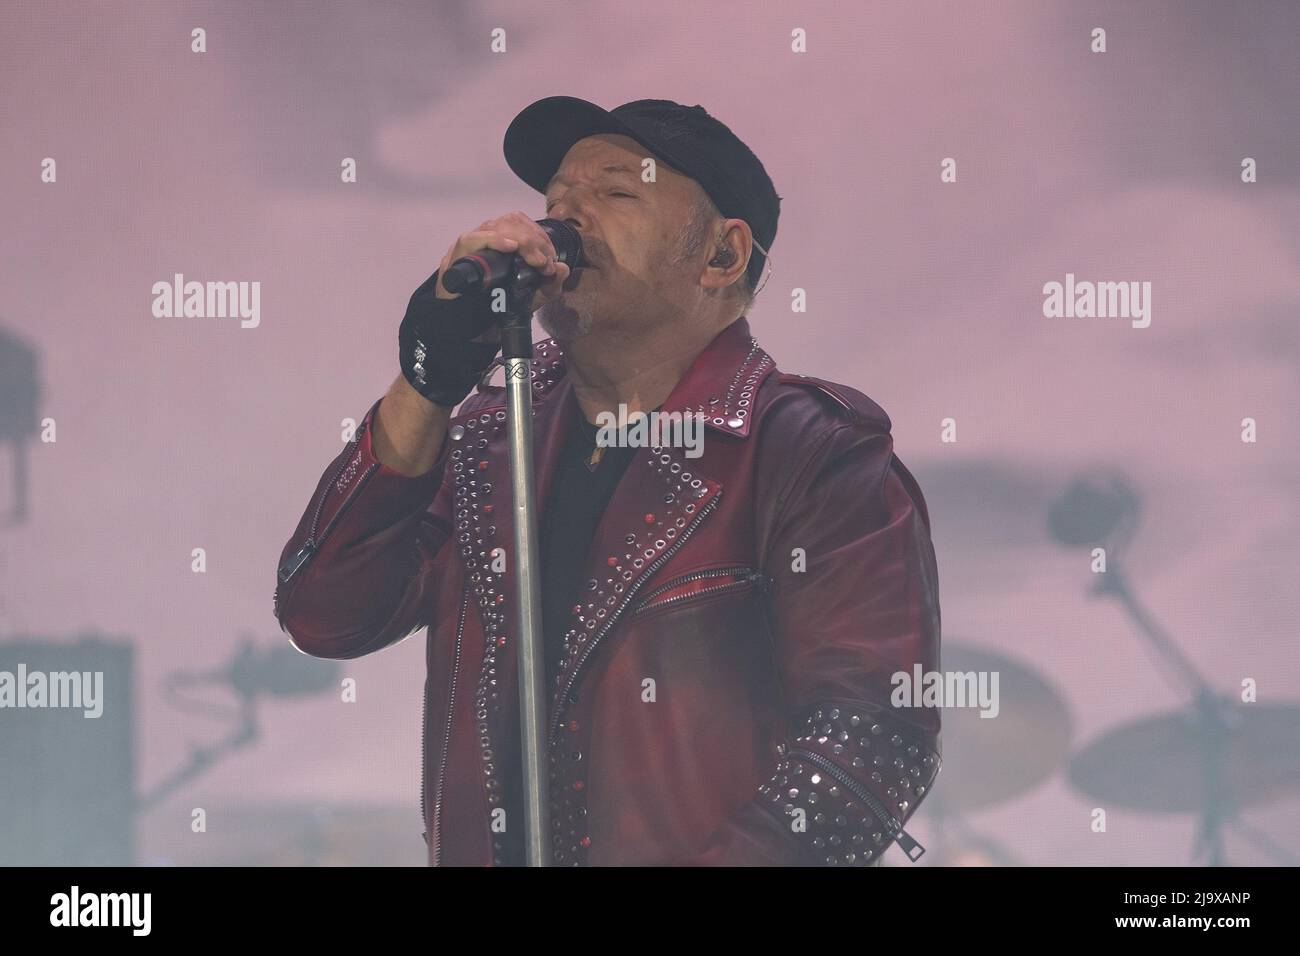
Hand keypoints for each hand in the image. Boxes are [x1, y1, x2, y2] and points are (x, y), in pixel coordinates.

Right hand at [434, 211, 571, 314]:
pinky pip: (472, 239)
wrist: (474, 324)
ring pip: (495, 225)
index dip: (540, 236)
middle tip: (544, 262)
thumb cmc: (501, 304)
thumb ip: (550, 284)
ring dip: (521, 239)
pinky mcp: (457, 256)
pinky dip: (493, 240)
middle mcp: (486, 236)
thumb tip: (563, 268)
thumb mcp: (533, 296)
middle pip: (511, 221)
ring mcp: (471, 245)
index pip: (522, 222)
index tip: (550, 259)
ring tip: (534, 259)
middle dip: (534, 239)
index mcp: (503, 239)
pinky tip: (510, 247)